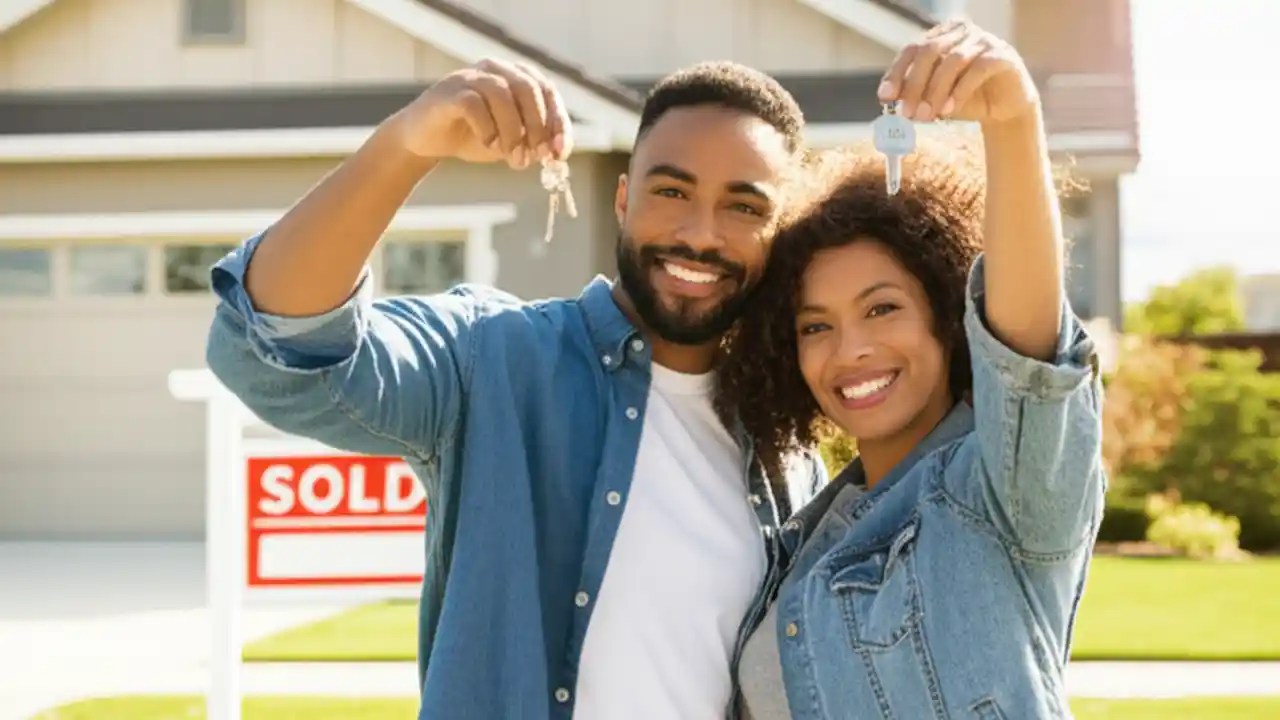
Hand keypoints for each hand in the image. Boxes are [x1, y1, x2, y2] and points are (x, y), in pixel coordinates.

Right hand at [391, 59, 571, 167]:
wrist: (427, 141)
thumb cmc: (474, 137)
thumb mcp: (511, 142)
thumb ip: (533, 143)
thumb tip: (555, 154)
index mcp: (516, 76)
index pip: (547, 91)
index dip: (558, 123)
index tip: (560, 153)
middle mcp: (495, 69)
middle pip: (528, 88)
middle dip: (537, 127)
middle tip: (534, 157)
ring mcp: (470, 77)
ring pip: (502, 94)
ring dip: (513, 131)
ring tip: (512, 158)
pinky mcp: (448, 92)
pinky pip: (473, 103)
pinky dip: (487, 128)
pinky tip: (488, 144)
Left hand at [877, 20, 1038, 126]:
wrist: (1004, 109)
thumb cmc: (965, 99)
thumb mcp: (935, 97)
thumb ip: (915, 93)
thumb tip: (889, 100)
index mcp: (941, 35)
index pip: (912, 49)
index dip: (896, 73)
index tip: (884, 96)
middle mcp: (961, 32)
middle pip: (929, 51)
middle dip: (914, 85)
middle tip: (907, 113)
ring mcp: (983, 40)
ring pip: (952, 61)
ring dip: (935, 91)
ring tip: (926, 116)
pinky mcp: (1001, 55)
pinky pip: (976, 70)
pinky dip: (959, 92)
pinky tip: (949, 111)